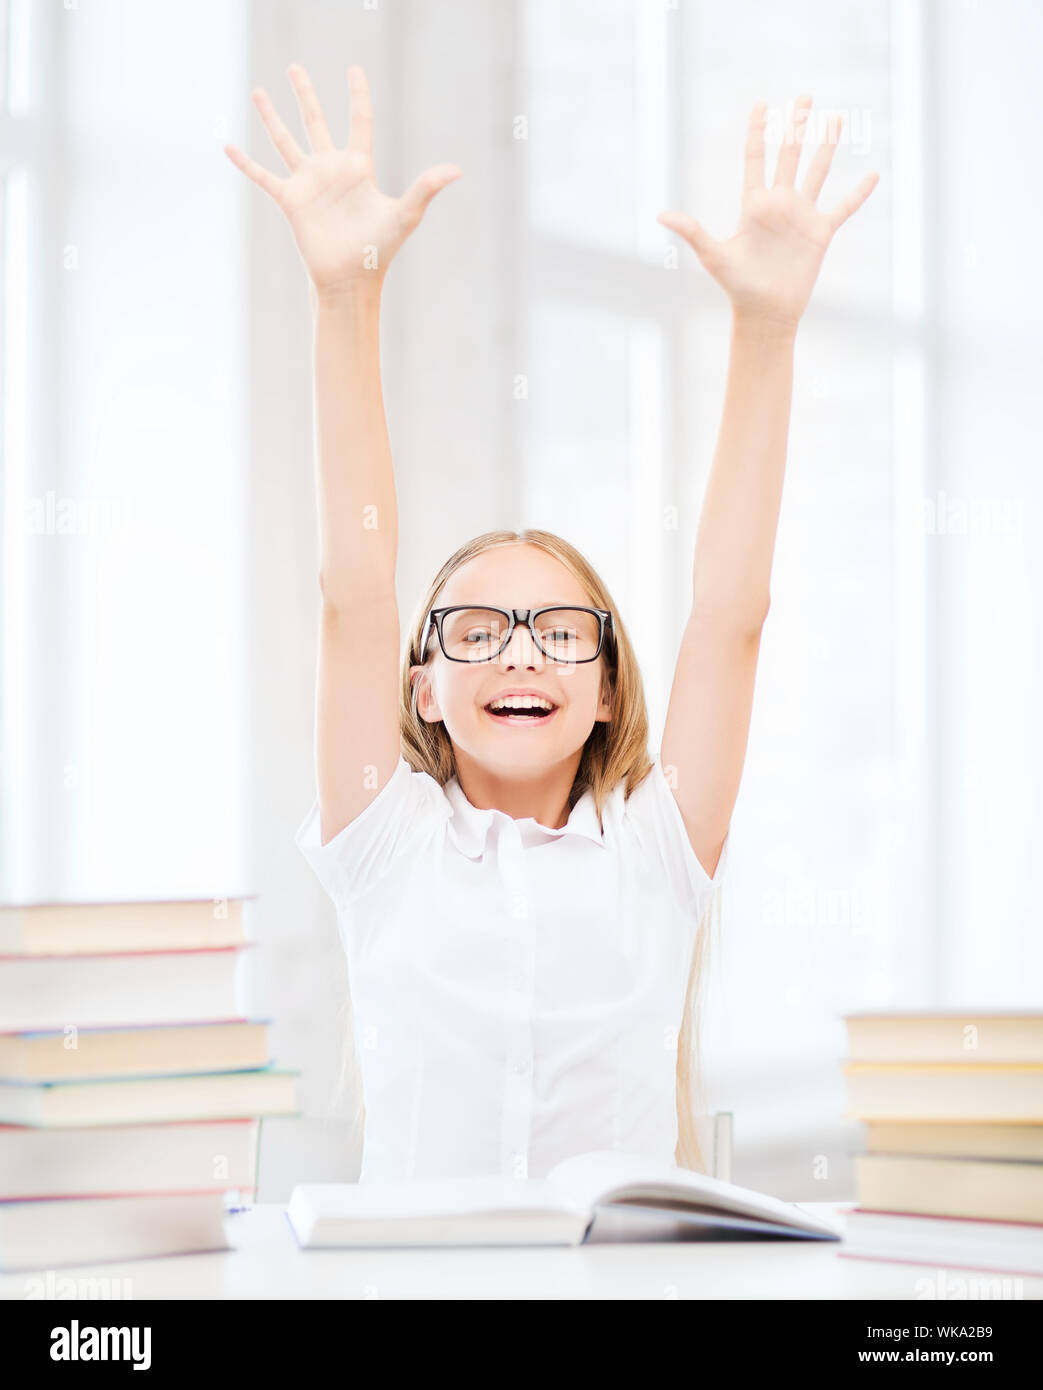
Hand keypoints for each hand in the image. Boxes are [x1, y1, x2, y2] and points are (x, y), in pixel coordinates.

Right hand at [224, 64, 461, 297]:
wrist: (351, 280)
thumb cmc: (380, 250)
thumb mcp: (405, 214)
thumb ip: (426, 187)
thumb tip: (457, 169)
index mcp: (358, 168)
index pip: (359, 121)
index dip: (358, 95)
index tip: (354, 70)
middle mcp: (331, 170)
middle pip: (315, 121)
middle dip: (304, 94)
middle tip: (294, 68)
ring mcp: (308, 184)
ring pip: (285, 141)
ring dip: (271, 117)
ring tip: (259, 91)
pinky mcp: (290, 201)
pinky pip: (263, 177)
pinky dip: (245, 163)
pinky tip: (227, 146)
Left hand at [658, 96, 879, 330]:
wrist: (765, 312)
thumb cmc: (736, 286)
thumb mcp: (713, 255)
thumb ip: (692, 232)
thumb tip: (660, 216)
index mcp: (754, 204)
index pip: (756, 158)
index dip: (758, 132)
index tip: (761, 104)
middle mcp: (779, 204)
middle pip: (789, 155)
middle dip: (797, 126)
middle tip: (805, 97)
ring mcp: (801, 216)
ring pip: (817, 172)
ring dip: (826, 146)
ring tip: (835, 119)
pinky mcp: (820, 233)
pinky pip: (844, 209)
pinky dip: (858, 194)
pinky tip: (873, 175)